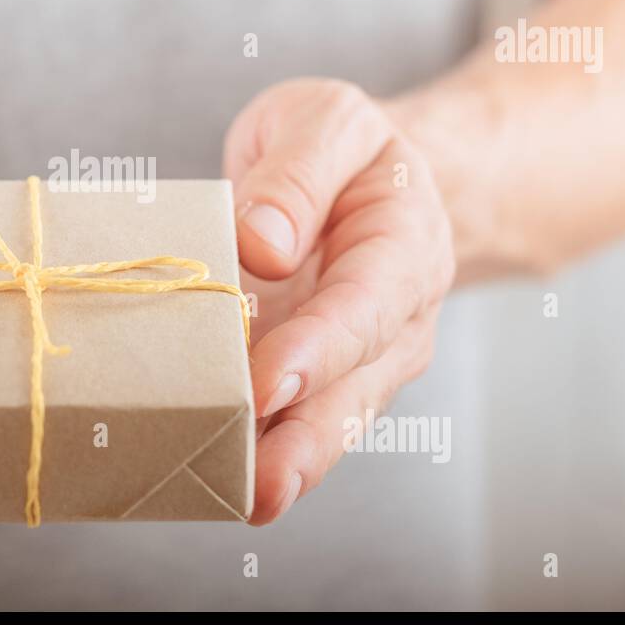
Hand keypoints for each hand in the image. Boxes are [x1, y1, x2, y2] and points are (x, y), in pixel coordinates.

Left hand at [224, 79, 454, 524]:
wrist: (375, 178)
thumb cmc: (345, 148)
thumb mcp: (325, 121)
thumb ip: (296, 176)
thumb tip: (264, 246)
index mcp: (403, 245)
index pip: (363, 306)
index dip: (316, 350)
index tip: (266, 385)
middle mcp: (396, 317)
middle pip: (355, 388)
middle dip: (307, 441)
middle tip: (260, 487)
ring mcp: (363, 358)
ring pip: (333, 421)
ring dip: (289, 465)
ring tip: (243, 503)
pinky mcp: (323, 378)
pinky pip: (302, 420)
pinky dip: (266, 451)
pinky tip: (221, 480)